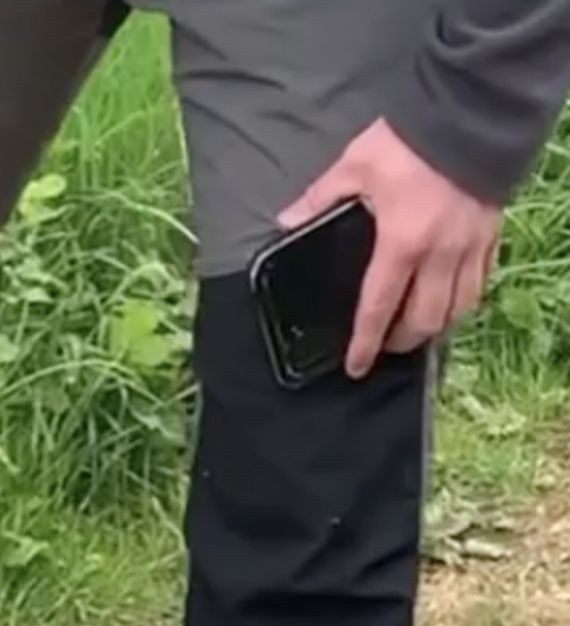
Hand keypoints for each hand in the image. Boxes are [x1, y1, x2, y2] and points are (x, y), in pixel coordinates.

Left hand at [277, 117, 502, 378]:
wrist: (472, 107)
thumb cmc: (409, 140)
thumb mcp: (355, 165)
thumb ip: (320, 198)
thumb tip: (285, 222)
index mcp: (401, 244)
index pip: (378, 309)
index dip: (365, 344)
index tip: (355, 366)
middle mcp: (440, 255)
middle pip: (424, 321)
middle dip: (402, 341)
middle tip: (384, 344)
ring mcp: (471, 246)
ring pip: (458, 309)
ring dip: (435, 326)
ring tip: (415, 328)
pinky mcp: (492, 233)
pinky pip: (480, 283)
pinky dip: (463, 300)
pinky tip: (448, 300)